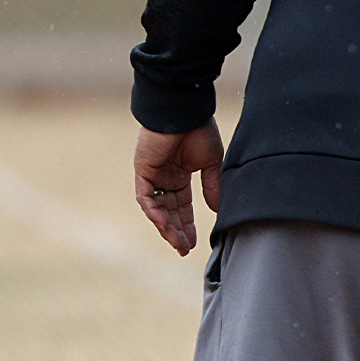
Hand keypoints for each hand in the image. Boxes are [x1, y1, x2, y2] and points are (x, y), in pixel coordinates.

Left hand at [134, 121, 224, 255]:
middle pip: (169, 212)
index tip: (195, 243)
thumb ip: (212, 186)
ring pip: (157, 209)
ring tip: (177, 243)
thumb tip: (216, 210)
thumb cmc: (199, 131)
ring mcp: (152, 176)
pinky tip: (165, 225)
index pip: (182, 206)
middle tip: (184, 249)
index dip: (188, 225)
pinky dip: (155, 212)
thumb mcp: (212, 163)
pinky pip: (146, 198)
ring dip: (166, 227)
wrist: (185, 111)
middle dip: (177, 231)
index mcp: (180, 175)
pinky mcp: (143, 171)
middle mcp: (165, 178)